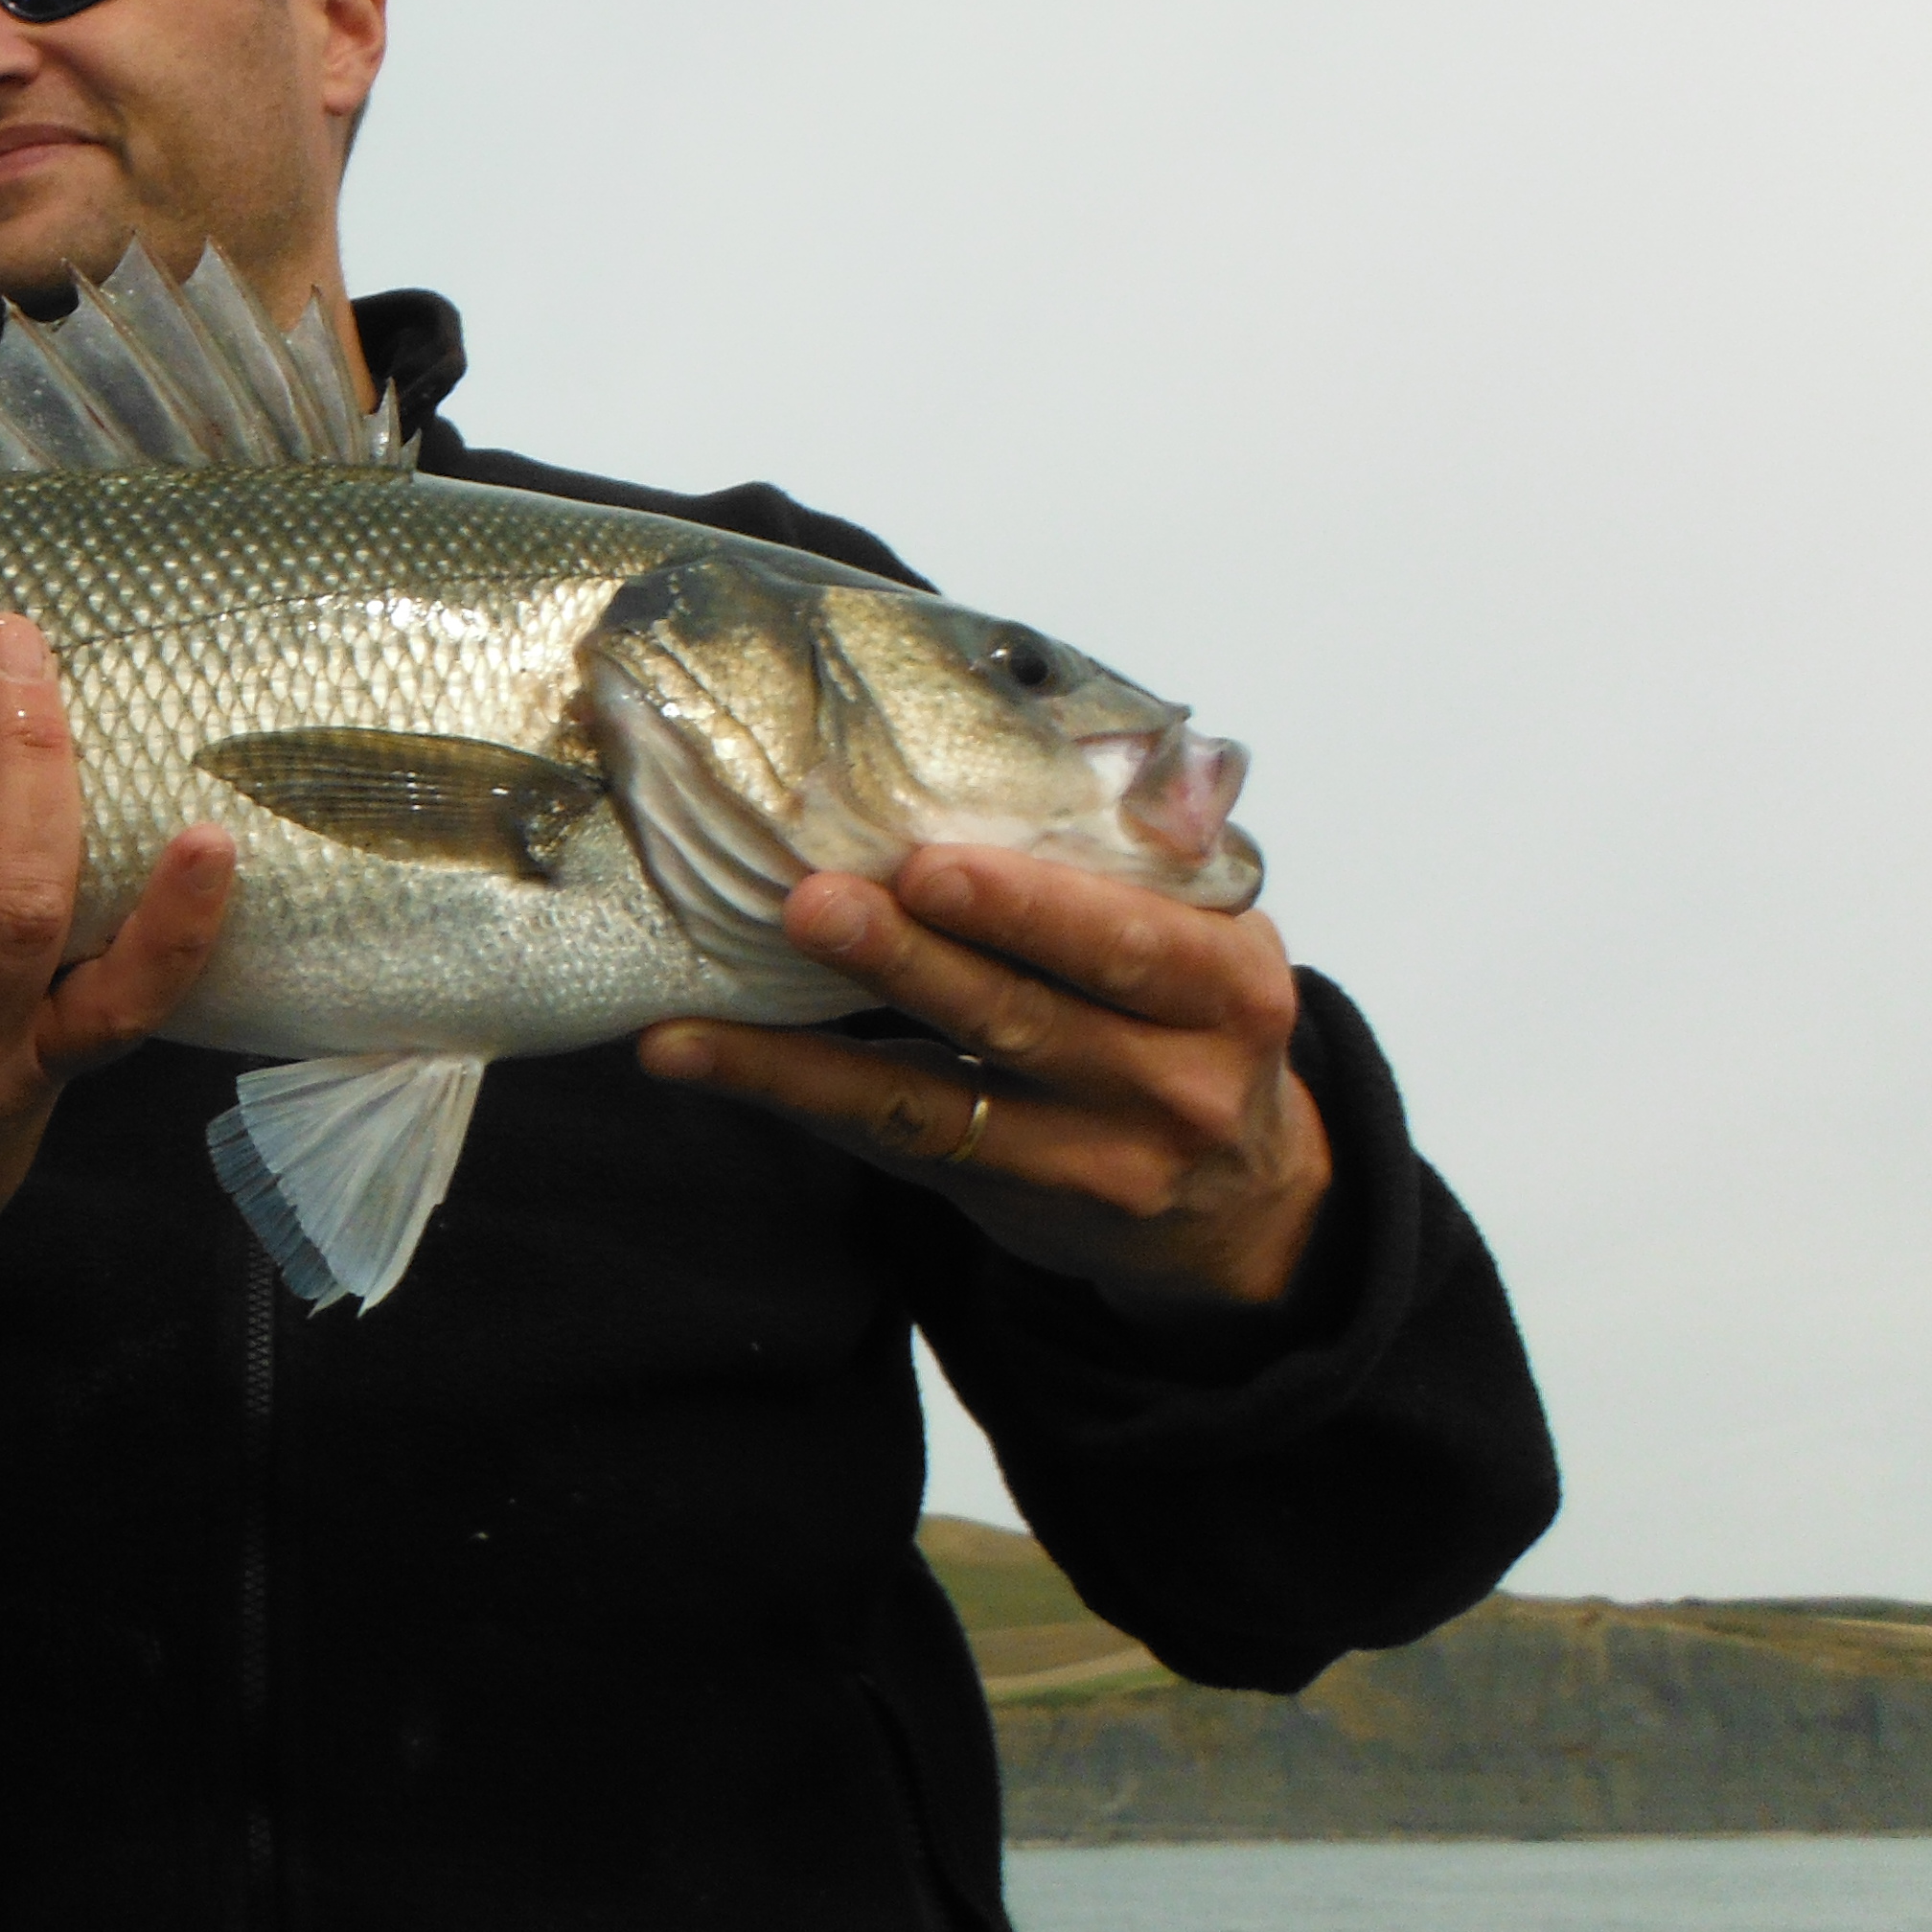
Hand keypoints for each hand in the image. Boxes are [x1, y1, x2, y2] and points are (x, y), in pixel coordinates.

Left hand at [636, 846, 1329, 1318]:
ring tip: (702, 1012)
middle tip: (814, 905)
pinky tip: (691, 1052)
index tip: (932, 865)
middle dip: (912, 962)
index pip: (1123, 942)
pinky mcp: (1014, 1201)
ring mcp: (1097, 1158)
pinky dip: (786, 1089)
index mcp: (1227, 983)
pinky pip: (889, 1138)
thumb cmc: (1190, 1020)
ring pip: (933, 1098)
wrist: (1240, 1201)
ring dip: (803, 1051)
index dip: (1029, 909)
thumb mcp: (1209, 938)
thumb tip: (1007, 730)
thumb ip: (1132, 861)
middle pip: (1023, 1017)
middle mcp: (1175, 1082)